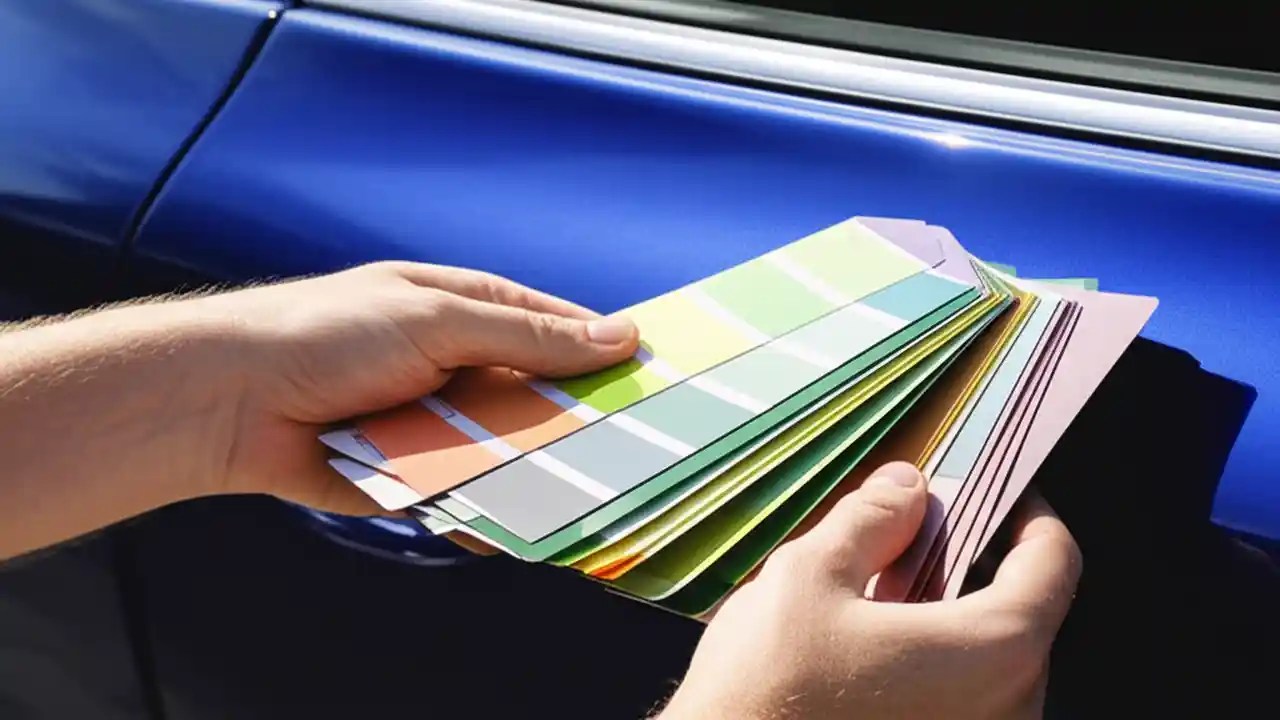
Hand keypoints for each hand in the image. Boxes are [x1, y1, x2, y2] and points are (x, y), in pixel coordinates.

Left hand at [205, 261, 638, 513]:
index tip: (657, 378)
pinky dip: (490, 506)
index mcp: (466, 310)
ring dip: (536, 468)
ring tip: (588, 490)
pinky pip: (468, 492)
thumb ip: (527, 337)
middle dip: (576, 419)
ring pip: (509, 450)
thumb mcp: (439, 319)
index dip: (603, 350)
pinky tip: (519, 522)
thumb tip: (619, 337)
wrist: (230, 401)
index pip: (553, 328)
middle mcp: (458, 365)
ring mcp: (437, 422)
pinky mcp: (414, 473)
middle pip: (538, 395)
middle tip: (635, 445)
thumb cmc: (330, 334)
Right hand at [659, 463, 1081, 719]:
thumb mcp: (808, 577)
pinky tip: (865, 654)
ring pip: (987, 666)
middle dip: (971, 567)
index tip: (998, 493)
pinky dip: (930, 669)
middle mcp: (1006, 711)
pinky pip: (960, 705)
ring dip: (945, 621)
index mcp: (993, 652)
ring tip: (876, 598)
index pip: (1053, 563)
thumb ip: (870, 521)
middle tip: (913, 538)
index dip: (1029, 515)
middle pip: (1020, 615)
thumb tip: (904, 489)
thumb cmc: (766, 696)